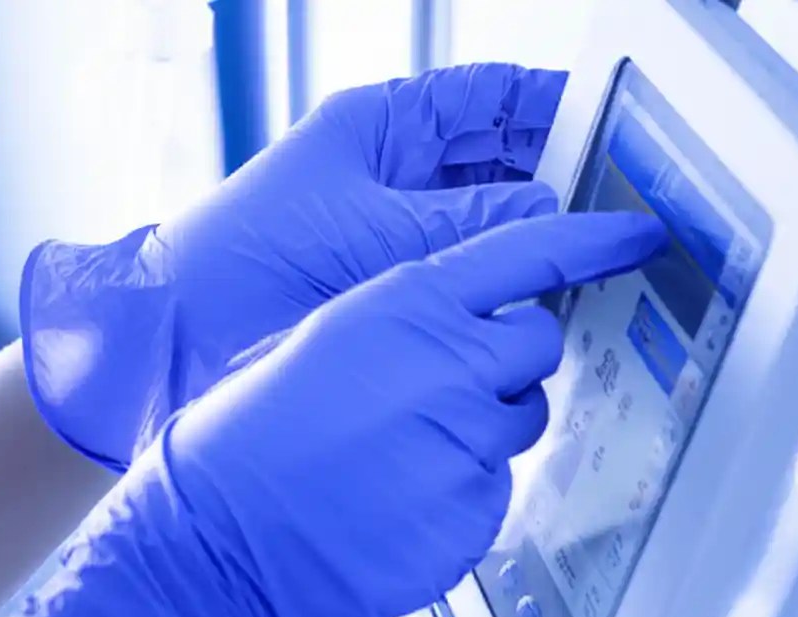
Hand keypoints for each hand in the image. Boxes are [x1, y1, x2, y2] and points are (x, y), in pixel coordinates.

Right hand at [5, 212, 667, 616]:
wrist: (212, 548)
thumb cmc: (244, 439)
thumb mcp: (321, 340)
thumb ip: (408, 322)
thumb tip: (465, 323)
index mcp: (407, 306)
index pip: (532, 253)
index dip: (595, 241)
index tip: (639, 236)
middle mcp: (452, 368)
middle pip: (540, 342)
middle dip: (509, 358)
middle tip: (448, 383)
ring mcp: (469, 446)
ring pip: (522, 418)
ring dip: (486, 425)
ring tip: (404, 450)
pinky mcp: (473, 517)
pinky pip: (497, 487)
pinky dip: (463, 489)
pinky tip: (400, 498)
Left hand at [21, 64, 566, 470]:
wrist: (179, 337)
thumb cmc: (246, 257)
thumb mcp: (372, 228)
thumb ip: (467, 220)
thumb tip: (548, 211)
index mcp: (381, 127)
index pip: (482, 97)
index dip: (545, 98)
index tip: (604, 112)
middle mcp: (394, 172)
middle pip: (497, 153)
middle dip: (557, 165)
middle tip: (618, 187)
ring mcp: (396, 228)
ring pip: (489, 213)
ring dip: (538, 225)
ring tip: (597, 237)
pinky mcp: (395, 283)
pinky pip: (468, 266)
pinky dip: (506, 275)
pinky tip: (547, 290)